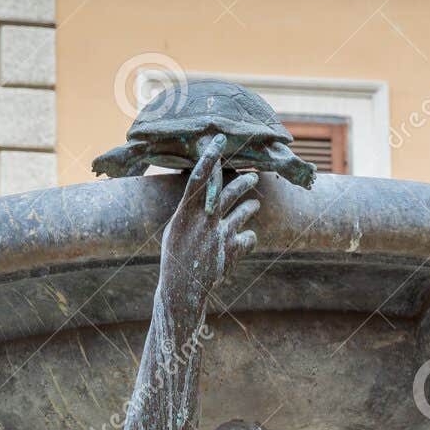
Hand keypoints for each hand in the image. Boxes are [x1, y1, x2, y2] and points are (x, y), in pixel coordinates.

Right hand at [159, 134, 259, 302]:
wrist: (181, 289)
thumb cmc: (176, 257)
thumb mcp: (176, 229)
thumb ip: (190, 210)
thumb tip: (200, 190)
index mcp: (185, 213)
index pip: (198, 178)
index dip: (209, 157)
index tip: (220, 140)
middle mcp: (203, 221)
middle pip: (229, 192)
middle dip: (245, 182)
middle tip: (254, 177)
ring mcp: (218, 236)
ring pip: (244, 212)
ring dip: (251, 208)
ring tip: (253, 207)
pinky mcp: (231, 252)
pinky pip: (249, 238)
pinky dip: (249, 238)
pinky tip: (247, 239)